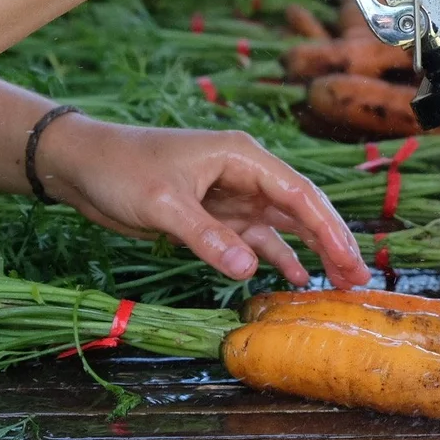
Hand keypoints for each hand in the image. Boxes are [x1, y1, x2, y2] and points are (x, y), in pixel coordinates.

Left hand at [38, 116, 371, 288]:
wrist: (82, 166)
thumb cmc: (121, 169)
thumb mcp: (164, 204)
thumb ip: (207, 237)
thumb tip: (248, 270)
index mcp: (240, 156)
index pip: (297, 192)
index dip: (329, 227)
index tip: (350, 258)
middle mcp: (243, 174)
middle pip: (299, 209)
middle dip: (330, 242)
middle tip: (356, 279)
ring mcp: (230, 196)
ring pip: (281, 227)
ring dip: (309, 252)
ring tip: (337, 283)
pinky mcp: (213, 217)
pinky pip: (254, 239)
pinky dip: (274, 257)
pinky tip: (294, 279)